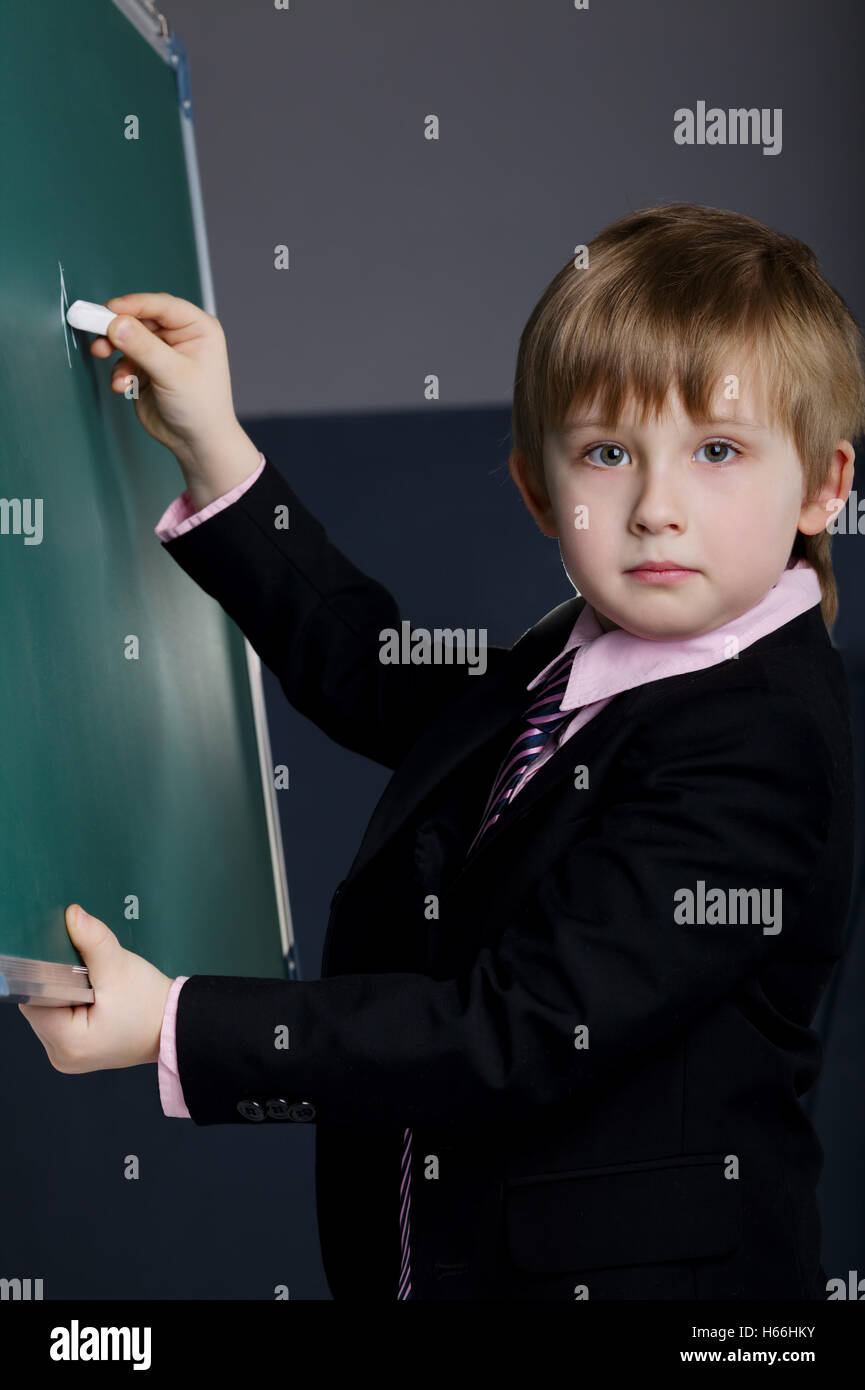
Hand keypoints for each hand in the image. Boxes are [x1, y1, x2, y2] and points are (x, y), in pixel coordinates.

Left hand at [18, 905, 174, 1071]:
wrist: (173, 1024)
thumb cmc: (150, 1006)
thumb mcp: (119, 967)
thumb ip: (93, 940)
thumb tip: (73, 916)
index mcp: (68, 1044)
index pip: (33, 999)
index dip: (49, 975)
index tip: (71, 966)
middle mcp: (62, 1056)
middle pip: (38, 1004)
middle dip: (59, 984)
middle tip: (89, 978)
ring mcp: (66, 1056)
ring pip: (47, 1010)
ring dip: (65, 993)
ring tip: (93, 990)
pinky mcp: (73, 1050)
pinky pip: (58, 1019)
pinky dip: (71, 1003)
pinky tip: (91, 999)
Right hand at [88, 291, 247, 479]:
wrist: (196, 443)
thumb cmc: (200, 408)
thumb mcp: (173, 374)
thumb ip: (143, 347)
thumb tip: (115, 323)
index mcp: (197, 328)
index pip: (161, 305)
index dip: (134, 304)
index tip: (109, 309)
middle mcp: (179, 335)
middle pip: (140, 319)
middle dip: (117, 327)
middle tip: (96, 331)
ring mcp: (161, 352)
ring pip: (128, 338)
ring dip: (113, 349)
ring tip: (101, 354)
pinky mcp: (146, 368)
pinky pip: (123, 360)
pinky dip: (119, 372)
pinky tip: (123, 386)